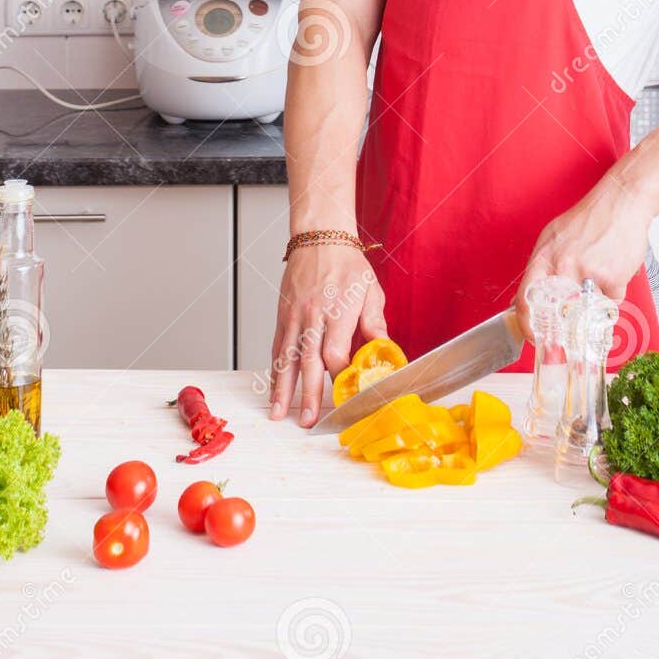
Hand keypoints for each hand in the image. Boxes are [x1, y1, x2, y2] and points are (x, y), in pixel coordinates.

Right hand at [268, 243, 386, 425]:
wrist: (319, 237)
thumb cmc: (348, 264)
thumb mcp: (370, 290)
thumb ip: (374, 323)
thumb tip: (384, 351)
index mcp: (338, 309)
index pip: (335, 352)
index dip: (340, 376)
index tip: (346, 394)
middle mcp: (313, 315)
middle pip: (308, 360)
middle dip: (308, 393)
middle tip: (308, 421)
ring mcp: (294, 316)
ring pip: (286, 357)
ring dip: (282, 388)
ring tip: (278, 414)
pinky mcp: (283, 316)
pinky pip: (277, 347)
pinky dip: (274, 370)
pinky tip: (274, 389)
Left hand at [514, 169, 650, 339]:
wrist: (622, 201)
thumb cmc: (590, 218)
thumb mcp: (553, 237)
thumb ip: (540, 268)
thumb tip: (519, 299)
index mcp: (545, 256)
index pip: (524, 298)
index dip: (527, 324)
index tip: (534, 337)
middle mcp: (562, 265)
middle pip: (560, 312)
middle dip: (568, 321)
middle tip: (574, 321)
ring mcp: (587, 272)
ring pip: (589, 308)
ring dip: (596, 299)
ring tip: (601, 274)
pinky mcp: (611, 277)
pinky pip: (612, 300)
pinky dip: (615, 290)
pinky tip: (615, 268)